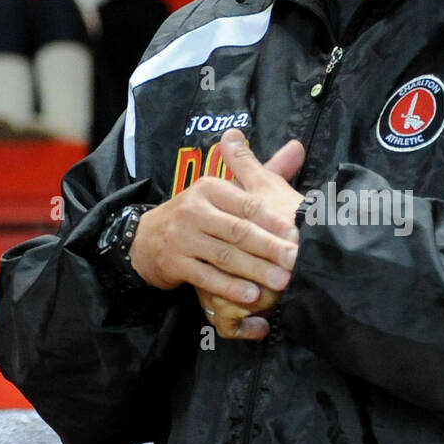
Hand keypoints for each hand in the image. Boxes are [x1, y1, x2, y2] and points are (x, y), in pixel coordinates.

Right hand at [189, 128, 307, 337]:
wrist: (145, 239)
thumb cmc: (196, 215)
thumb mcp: (222, 190)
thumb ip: (260, 172)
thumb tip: (298, 146)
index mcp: (210, 188)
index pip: (247, 204)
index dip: (274, 220)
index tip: (298, 233)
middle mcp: (194, 210)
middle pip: (238, 230)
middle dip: (269, 247)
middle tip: (295, 260)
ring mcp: (182, 238)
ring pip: (224, 255)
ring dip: (255, 270)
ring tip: (281, 281)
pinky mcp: (174, 263)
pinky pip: (207, 277)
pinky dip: (230, 287)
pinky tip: (251, 296)